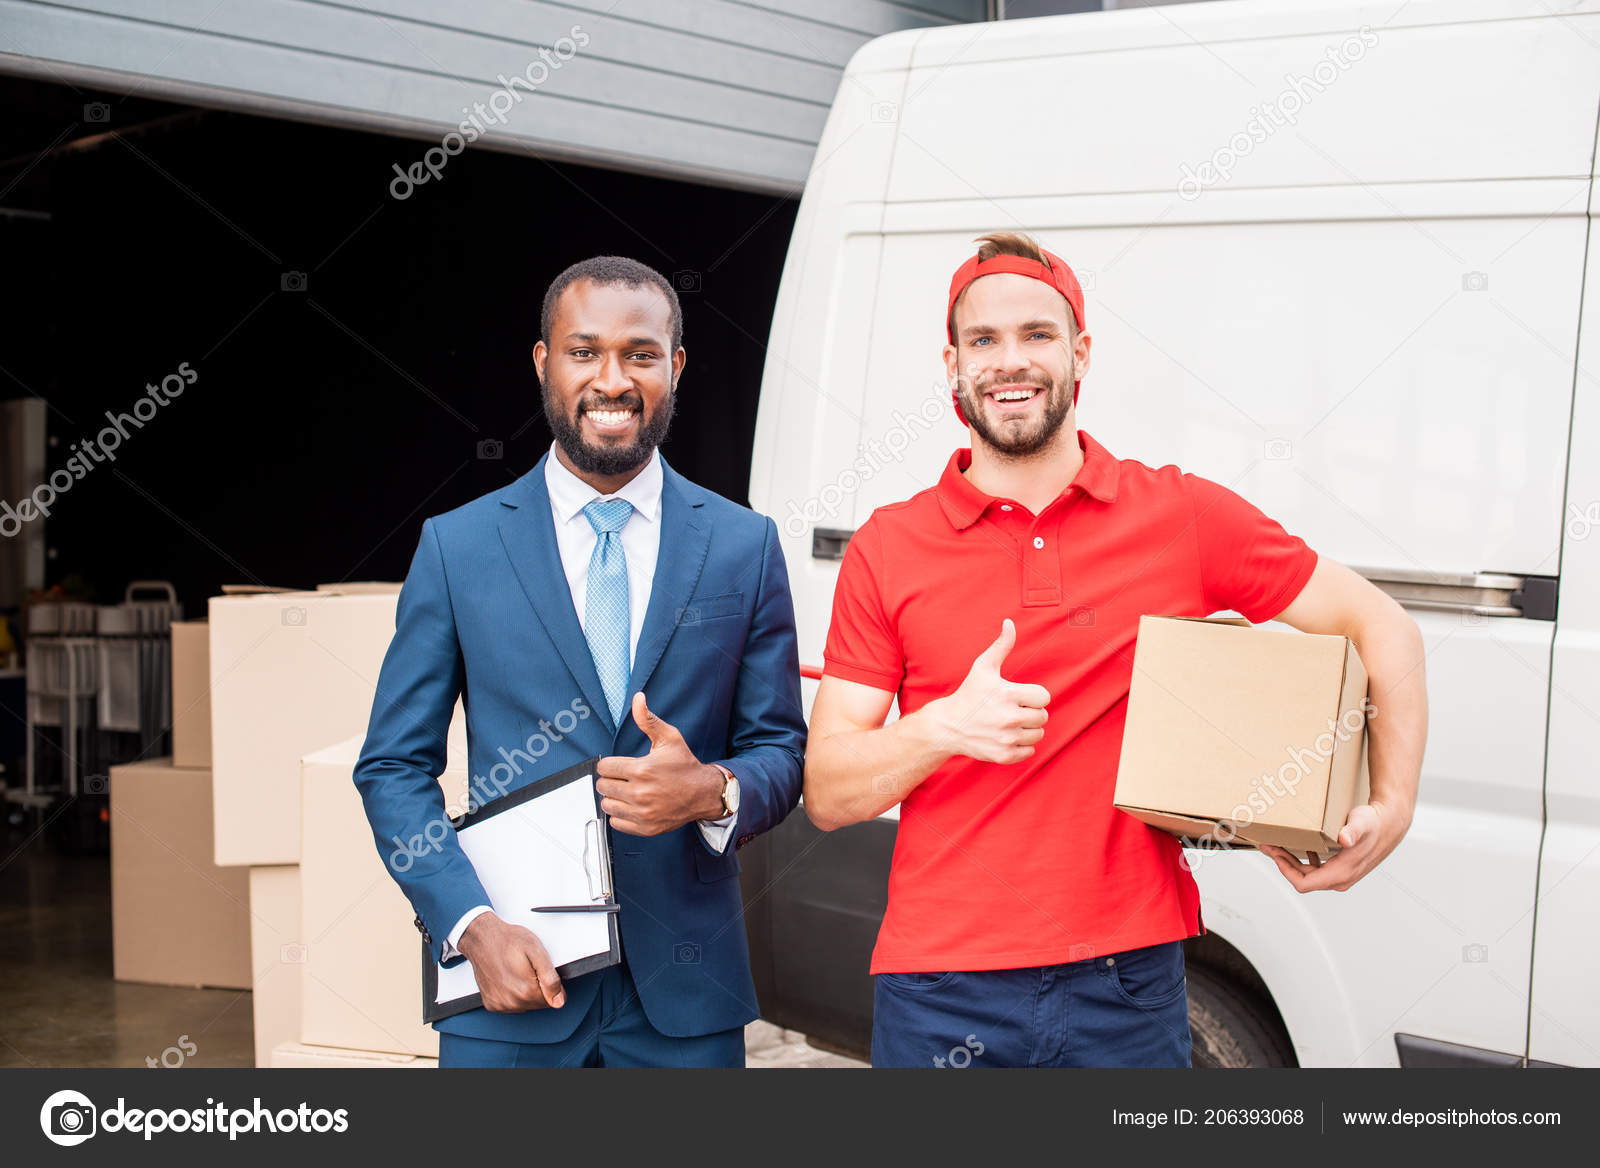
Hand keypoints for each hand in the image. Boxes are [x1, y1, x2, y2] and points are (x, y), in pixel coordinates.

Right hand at [456, 912, 564, 1011]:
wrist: (482, 939)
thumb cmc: (508, 941)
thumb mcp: (537, 952)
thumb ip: (551, 978)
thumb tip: (559, 1001)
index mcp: (526, 991)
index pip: (553, 1000)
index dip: (551, 984)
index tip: (541, 972)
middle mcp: (513, 1002)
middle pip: (539, 1003)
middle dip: (538, 987)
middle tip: (529, 968)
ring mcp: (501, 1004)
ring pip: (525, 1005)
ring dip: (525, 992)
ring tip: (518, 972)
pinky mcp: (493, 1004)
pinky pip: (511, 1005)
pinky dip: (512, 994)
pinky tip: (508, 979)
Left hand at [596, 692, 724, 835]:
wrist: (703, 793)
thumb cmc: (685, 765)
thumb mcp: (669, 738)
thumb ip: (648, 719)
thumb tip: (638, 699)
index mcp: (642, 770)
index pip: (604, 768)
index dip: (610, 765)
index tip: (620, 766)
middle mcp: (640, 793)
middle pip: (603, 786)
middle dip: (611, 780)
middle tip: (625, 778)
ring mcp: (642, 813)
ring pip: (607, 805)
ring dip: (614, 798)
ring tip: (628, 792)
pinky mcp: (645, 827)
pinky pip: (616, 823)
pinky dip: (620, 815)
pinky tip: (632, 806)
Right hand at [926, 619, 1050, 763]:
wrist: (947, 726)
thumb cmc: (968, 694)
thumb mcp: (983, 667)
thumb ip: (1001, 645)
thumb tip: (1009, 622)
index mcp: (1008, 695)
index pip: (1044, 697)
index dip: (1032, 696)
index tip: (1017, 696)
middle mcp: (1009, 718)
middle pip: (1043, 716)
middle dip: (1030, 712)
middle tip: (1011, 710)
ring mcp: (1006, 739)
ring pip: (1038, 734)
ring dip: (1027, 729)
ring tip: (1009, 724)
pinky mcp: (1004, 755)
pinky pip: (1030, 752)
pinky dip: (1021, 746)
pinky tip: (1006, 737)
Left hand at [1257, 799, 1411, 891]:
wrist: (1390, 824)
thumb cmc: (1374, 823)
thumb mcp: (1361, 822)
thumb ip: (1353, 830)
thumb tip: (1345, 839)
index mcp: (1341, 872)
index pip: (1304, 883)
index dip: (1285, 870)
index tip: (1274, 853)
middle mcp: (1341, 879)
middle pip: (1303, 879)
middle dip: (1283, 863)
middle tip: (1269, 845)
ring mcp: (1342, 876)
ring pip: (1309, 875)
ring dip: (1291, 862)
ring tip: (1278, 845)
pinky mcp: (1342, 869)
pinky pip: (1317, 870)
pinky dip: (1304, 860)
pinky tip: (1300, 846)